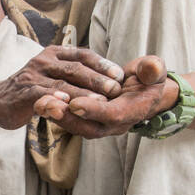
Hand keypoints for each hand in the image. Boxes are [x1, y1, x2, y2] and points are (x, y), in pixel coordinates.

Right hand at [0, 45, 125, 131]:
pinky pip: (42, 95)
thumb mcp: (53, 75)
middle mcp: (44, 60)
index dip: (102, 64)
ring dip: (83, 92)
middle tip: (116, 89)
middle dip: (98, 79)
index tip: (120, 75)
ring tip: (100, 101)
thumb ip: (73, 74)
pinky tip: (67, 105)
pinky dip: (55, 100)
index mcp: (54, 53)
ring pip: (63, 83)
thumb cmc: (32, 89)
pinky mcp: (24, 92)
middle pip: (76, 68)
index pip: (83, 55)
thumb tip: (108, 78)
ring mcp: (33, 76)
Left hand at [34, 54, 175, 137]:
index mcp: (133, 111)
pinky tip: (39, 100)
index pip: (113, 115)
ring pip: (76, 125)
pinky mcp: (88, 120)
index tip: (76, 103)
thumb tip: (151, 68)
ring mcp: (100, 124)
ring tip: (39, 103)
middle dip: (68, 117)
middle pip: (89, 126)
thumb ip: (153, 70)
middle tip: (49, 105)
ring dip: (57, 116)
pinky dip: (55, 111)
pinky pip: (70, 119)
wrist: (143, 90)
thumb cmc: (150, 79)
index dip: (94, 110)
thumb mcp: (156, 72)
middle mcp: (114, 124)